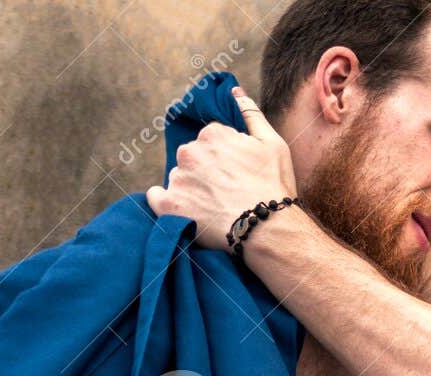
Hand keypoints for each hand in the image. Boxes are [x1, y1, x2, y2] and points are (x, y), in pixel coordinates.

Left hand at [146, 87, 295, 250]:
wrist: (268, 229)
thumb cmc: (274, 186)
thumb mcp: (273, 144)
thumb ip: (250, 114)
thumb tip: (235, 91)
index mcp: (211, 134)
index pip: (211, 142)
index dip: (226, 159)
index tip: (237, 174)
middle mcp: (189, 152)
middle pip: (193, 158)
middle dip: (205, 171)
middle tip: (227, 192)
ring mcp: (178, 178)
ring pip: (179, 178)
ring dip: (191, 188)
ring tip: (215, 207)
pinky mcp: (169, 204)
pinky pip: (156, 198)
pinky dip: (166, 202)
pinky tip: (186, 209)